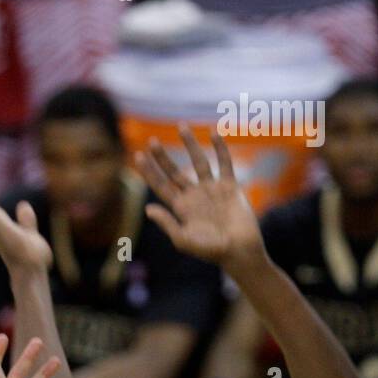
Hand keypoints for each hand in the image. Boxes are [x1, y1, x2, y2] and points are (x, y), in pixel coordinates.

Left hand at [135, 127, 263, 273]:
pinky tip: (214, 133)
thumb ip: (167, 223)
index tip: (138, 156)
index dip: (149, 172)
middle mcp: (194, 196)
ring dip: (190, 145)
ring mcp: (212, 189)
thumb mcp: (183, 240)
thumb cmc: (210, 251)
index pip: (161, 186)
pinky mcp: (230, 186)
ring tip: (182, 126)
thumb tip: (147, 208)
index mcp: (181, 209)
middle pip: (175, 172)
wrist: (239, 251)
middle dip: (163, 157)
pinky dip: (220, 148)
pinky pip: (224, 163)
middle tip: (152, 142)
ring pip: (198, 162)